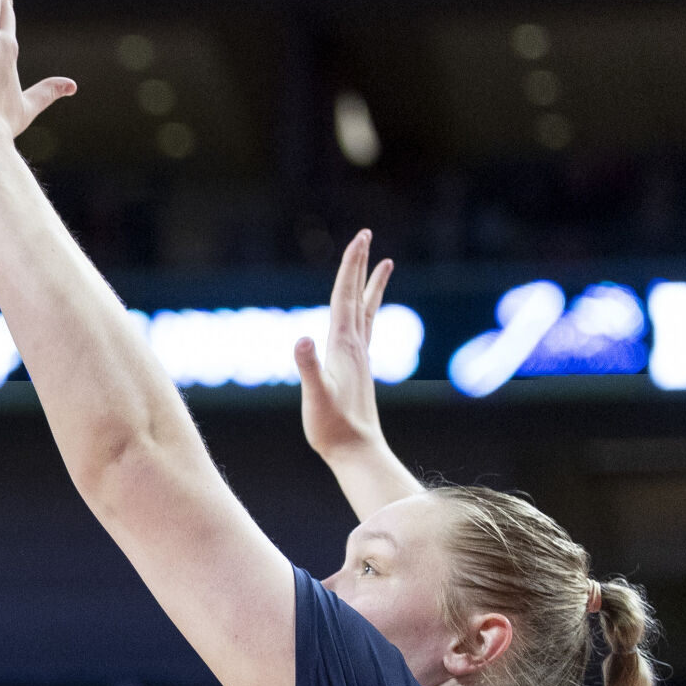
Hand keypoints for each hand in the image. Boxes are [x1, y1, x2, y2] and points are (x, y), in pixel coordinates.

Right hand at [295, 231, 393, 458]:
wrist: (356, 451)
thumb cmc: (333, 427)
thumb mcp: (315, 396)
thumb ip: (309, 367)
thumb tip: (301, 338)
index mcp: (343, 346)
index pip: (346, 296)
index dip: (351, 266)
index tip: (360, 238)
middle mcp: (355, 346)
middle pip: (358, 295)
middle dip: (360, 264)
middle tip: (366, 235)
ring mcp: (359, 356)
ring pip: (366, 310)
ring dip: (371, 284)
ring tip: (384, 263)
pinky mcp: (358, 368)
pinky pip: (364, 328)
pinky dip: (365, 310)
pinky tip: (363, 312)